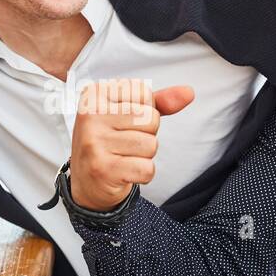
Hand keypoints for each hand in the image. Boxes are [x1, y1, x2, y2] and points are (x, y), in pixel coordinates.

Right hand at [69, 79, 194, 210]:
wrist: (87, 183)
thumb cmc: (110, 143)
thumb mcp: (129, 115)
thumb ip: (159, 102)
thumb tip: (188, 92)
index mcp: (94, 94)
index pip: (143, 92)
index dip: (143, 111)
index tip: (121, 123)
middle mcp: (90, 115)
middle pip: (150, 118)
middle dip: (146, 134)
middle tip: (122, 143)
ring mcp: (94, 142)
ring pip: (151, 144)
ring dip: (144, 155)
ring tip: (122, 157)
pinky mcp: (103, 169)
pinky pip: (147, 168)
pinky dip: (142, 174)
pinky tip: (124, 172)